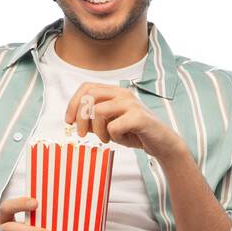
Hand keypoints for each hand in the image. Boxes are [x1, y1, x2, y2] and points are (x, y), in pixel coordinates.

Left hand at [64, 83, 185, 160]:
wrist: (162, 142)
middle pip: (89, 97)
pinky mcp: (138, 117)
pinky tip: (123, 139)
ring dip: (98, 130)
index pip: (87, 88)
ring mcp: (131, 104)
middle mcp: (122, 93)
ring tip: (107, 139)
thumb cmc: (135, 133)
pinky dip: (114, 137)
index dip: (73, 104)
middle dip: (81, 118)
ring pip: (98, 112)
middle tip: (82, 134)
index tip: (69, 122)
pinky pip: (113, 127)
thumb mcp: (110, 126)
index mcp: (114, 92)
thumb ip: (94, 121)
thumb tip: (74, 121)